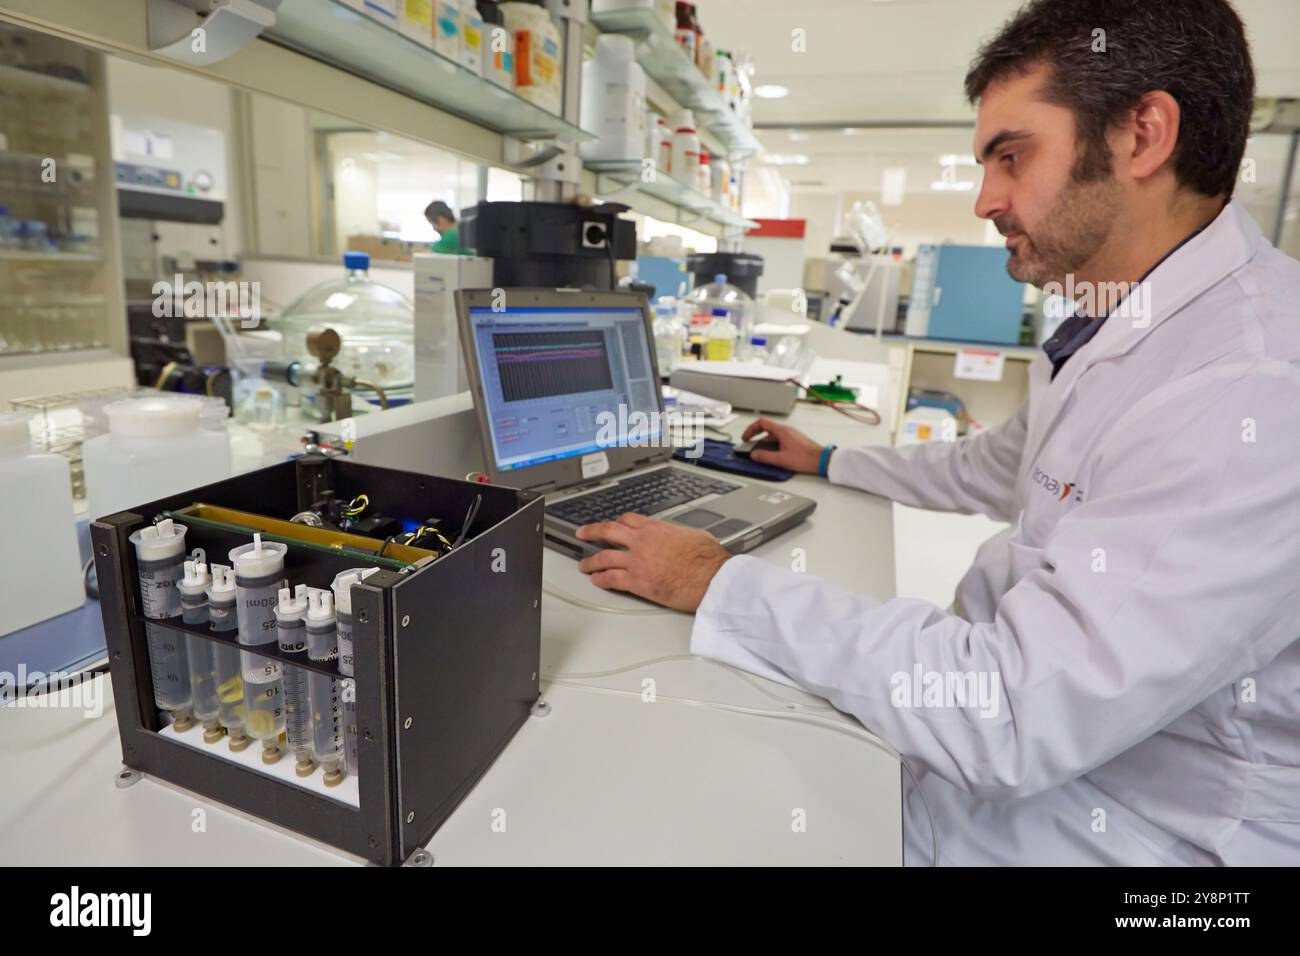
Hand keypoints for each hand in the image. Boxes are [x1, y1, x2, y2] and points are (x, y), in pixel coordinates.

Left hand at [575, 513, 731, 611]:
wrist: (712, 577)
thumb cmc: (708, 560)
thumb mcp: (693, 535)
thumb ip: (678, 535)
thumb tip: (681, 538)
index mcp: (656, 528)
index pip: (628, 519)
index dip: (616, 523)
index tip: (611, 525)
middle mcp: (642, 542)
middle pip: (608, 531)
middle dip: (591, 531)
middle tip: (582, 533)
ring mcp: (637, 561)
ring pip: (604, 557)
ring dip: (591, 561)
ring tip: (584, 565)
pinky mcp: (637, 582)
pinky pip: (611, 579)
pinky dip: (600, 579)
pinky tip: (597, 581)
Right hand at [741, 417, 824, 473]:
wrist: (822, 461)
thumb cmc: (806, 458)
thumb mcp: (781, 459)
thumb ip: (765, 456)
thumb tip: (754, 454)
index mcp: (782, 431)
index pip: (762, 423)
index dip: (750, 429)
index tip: (745, 437)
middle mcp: (786, 431)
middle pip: (766, 429)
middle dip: (755, 436)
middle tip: (749, 444)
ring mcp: (791, 436)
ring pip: (772, 436)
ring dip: (764, 443)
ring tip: (759, 453)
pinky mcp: (794, 442)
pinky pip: (779, 440)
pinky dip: (772, 446)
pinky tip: (772, 455)